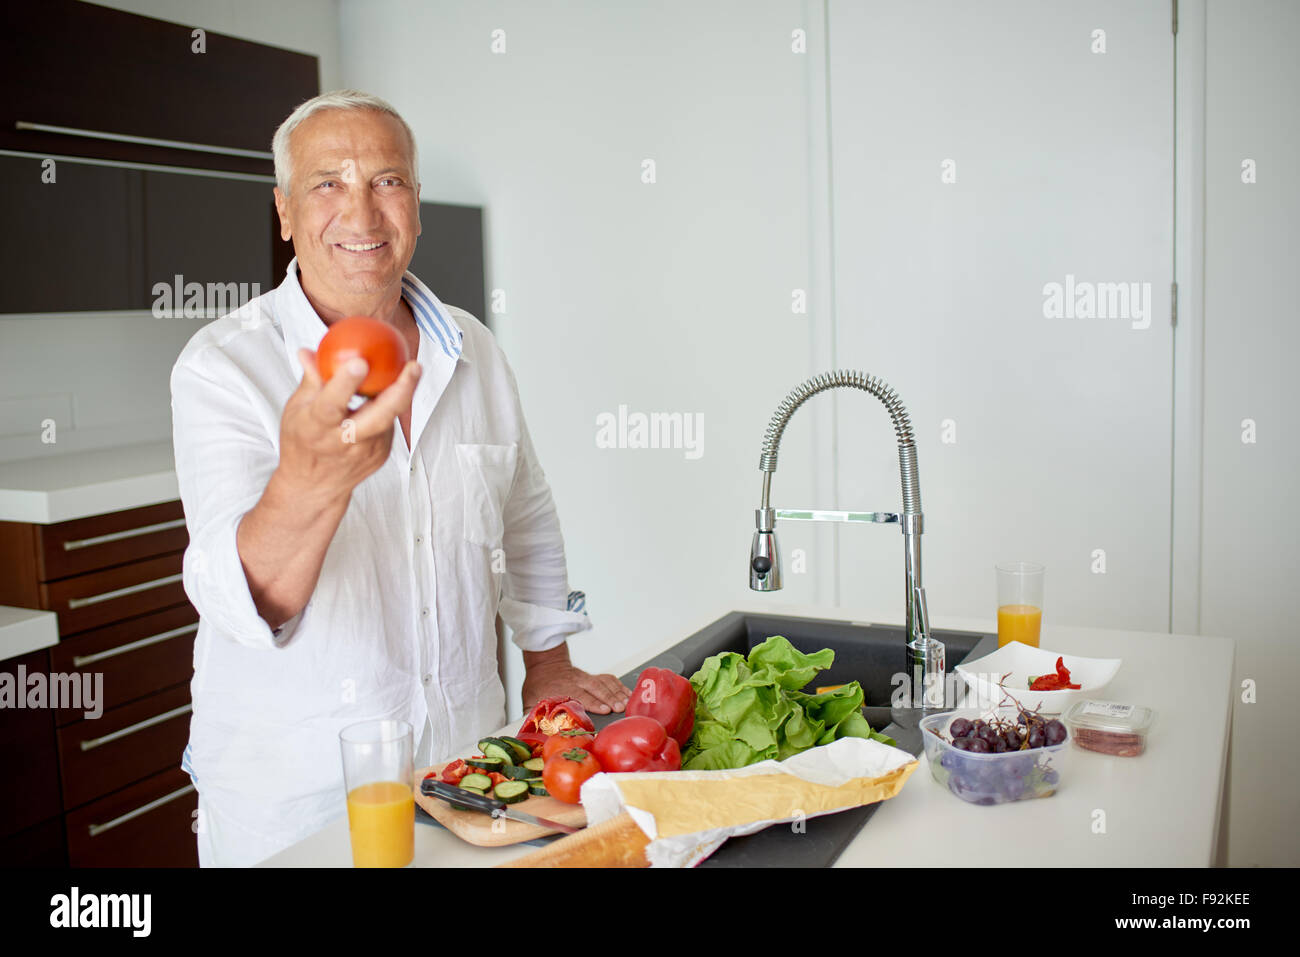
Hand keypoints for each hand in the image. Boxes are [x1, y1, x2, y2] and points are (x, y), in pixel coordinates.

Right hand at [276, 348, 419, 502]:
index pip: (331, 405)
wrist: (314, 486)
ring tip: (411, 370)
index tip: (360, 361)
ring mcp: (366, 451)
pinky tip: (396, 389)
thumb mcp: (296, 410)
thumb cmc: (302, 443)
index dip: (345, 384)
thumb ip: (311, 380)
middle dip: (400, 390)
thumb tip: (309, 351)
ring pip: (390, 419)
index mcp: (317, 428)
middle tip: (413, 366)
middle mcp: (344, 442)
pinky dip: (391, 406)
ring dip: (401, 394)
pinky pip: (389, 424)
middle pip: (378, 417)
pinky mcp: (381, 454)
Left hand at [522, 653, 630, 716]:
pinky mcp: (592, 677)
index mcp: (561, 689)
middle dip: (609, 698)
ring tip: (627, 702)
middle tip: (620, 708)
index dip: (593, 702)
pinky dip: (619, 686)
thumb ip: (533, 714)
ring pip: (604, 683)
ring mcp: (585, 678)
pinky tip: (628, 694)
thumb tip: (534, 730)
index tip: (604, 709)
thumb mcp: (529, 699)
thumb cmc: (538, 685)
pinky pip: (608, 679)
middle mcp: (576, 682)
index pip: (579, 695)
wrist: (545, 664)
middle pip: (595, 689)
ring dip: (617, 693)